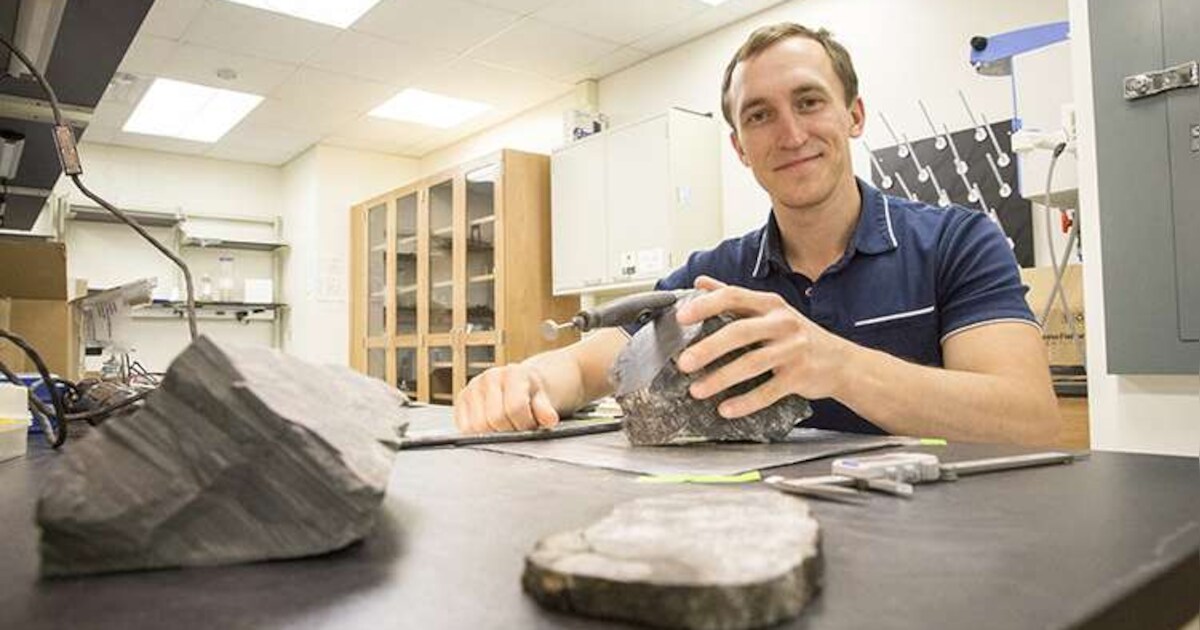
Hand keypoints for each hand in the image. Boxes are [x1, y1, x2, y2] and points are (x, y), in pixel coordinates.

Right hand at [453, 363, 559, 433]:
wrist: (520, 383)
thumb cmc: (532, 393)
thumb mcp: (544, 399)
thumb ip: (546, 409)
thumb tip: (549, 419)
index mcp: (513, 373)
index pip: (515, 408)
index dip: (525, 424)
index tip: (531, 426)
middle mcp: (490, 376)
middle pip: (494, 420)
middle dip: (509, 431)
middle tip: (519, 428)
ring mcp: (473, 387)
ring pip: (477, 427)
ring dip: (493, 433)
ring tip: (506, 426)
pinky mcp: (461, 398)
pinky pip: (464, 427)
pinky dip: (477, 433)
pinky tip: (491, 427)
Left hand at [675, 276, 852, 417]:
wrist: (842, 361)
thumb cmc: (798, 335)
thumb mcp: (770, 310)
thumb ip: (734, 297)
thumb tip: (701, 282)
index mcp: (770, 304)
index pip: (734, 296)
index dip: (705, 305)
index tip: (682, 317)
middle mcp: (782, 323)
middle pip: (740, 332)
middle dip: (709, 348)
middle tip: (684, 362)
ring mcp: (793, 350)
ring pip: (752, 363)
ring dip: (721, 378)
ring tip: (697, 390)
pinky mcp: (800, 376)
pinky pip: (769, 391)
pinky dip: (745, 402)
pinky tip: (726, 408)